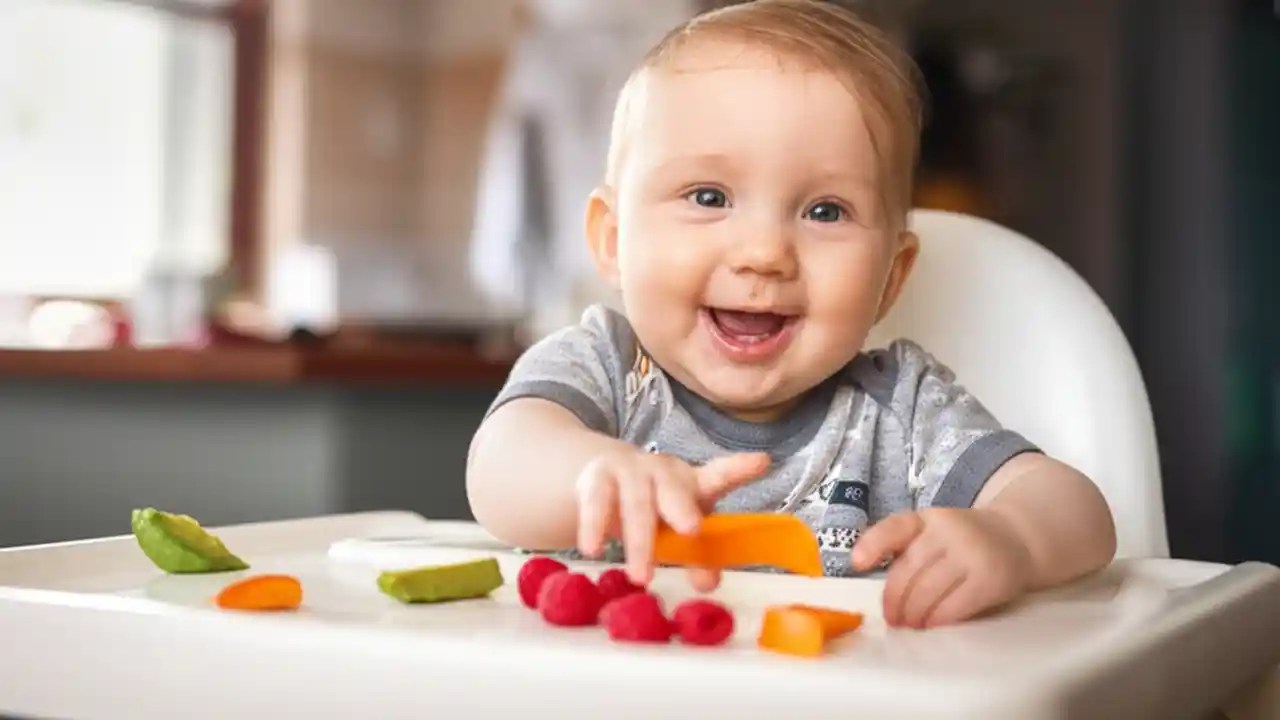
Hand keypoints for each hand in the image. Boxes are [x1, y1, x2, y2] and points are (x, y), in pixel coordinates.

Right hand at [576, 449, 769, 586]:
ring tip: (641, 578)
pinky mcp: (597, 478)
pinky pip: (596, 503)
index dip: (739, 469)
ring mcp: (628, 470)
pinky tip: (591, 549)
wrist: (602, 477)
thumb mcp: (676, 532)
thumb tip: (709, 584)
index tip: (762, 462)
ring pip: (635, 503)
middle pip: (673, 490)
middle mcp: (662, 471)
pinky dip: (594, 526)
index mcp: (691, 482)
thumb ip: (697, 556)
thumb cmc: (653, 509)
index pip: (719, 475)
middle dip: (682, 508)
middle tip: (692, 531)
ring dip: (639, 541)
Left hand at [851, 508, 1033, 628]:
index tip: (857, 564)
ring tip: (910, 624)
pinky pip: (954, 606)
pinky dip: (938, 619)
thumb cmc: (965, 541)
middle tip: (892, 618)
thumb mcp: (935, 531)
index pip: (895, 527)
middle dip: (894, 600)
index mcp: (928, 518)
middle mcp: (948, 531)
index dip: (873, 545)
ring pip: (928, 591)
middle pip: (908, 571)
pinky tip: (932, 624)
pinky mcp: (989, 579)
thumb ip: (909, 551)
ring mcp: (970, 554)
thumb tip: (886, 595)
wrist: (1019, 538)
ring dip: (913, 614)